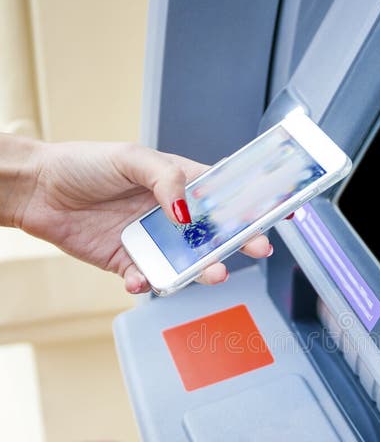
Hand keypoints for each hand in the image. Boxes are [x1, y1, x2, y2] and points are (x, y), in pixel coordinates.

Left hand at [18, 140, 271, 292]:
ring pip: (186, 263)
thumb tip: (187, 211)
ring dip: (200, 271)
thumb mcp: (131, 157)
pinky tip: (138, 279)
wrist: (37, 190)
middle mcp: (169, 214)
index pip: (223, 194)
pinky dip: (147, 284)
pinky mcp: (128, 263)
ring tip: (209, 274)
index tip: (280, 213)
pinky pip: (147, 280)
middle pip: (213, 234)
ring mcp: (151, 241)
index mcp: (177, 183)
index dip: (252, 204)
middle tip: (256, 249)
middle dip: (237, 243)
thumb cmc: (83, 164)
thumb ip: (166, 179)